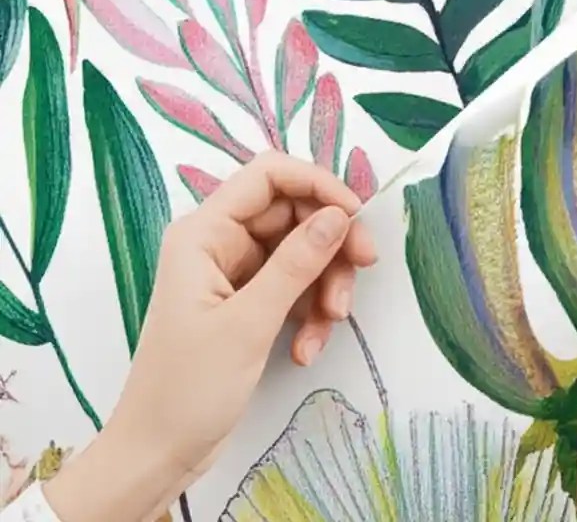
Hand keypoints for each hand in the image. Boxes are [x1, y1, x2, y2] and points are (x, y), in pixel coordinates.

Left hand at [44, 152, 377, 521]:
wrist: (159, 452)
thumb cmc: (188, 387)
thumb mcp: (249, 322)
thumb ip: (297, 263)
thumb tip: (339, 214)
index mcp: (204, 233)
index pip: (269, 176)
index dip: (318, 185)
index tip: (356, 216)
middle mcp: (219, 244)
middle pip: (295, 216)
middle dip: (331, 245)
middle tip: (365, 271)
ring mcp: (235, 275)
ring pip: (302, 255)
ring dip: (325, 287)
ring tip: (328, 327)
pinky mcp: (248, 306)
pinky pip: (295, 290)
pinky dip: (310, 314)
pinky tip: (306, 348)